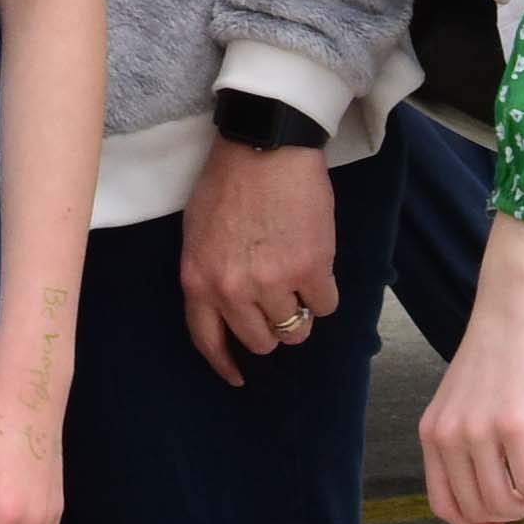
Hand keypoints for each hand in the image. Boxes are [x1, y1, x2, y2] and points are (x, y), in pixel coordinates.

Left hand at [175, 135, 344, 385]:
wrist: (265, 146)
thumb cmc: (229, 182)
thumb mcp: (197, 233)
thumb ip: (209, 274)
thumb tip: (229, 309)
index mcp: (198, 280)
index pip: (209, 340)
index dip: (226, 363)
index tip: (239, 377)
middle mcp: (232, 290)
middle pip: (261, 340)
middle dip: (273, 326)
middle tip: (280, 301)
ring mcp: (272, 282)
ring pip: (296, 329)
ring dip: (301, 310)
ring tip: (301, 277)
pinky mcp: (311, 269)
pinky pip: (326, 305)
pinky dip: (326, 291)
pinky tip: (319, 263)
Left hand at [417, 269, 523, 523]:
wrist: (512, 305)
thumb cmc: (496, 350)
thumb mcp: (462, 400)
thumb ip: (463, 439)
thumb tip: (486, 487)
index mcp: (432, 432)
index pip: (442, 502)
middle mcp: (448, 435)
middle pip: (475, 508)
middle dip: (506, 516)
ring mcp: (479, 431)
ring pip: (501, 502)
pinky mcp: (514, 424)